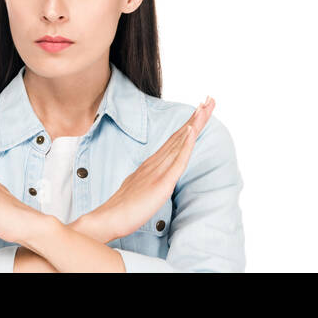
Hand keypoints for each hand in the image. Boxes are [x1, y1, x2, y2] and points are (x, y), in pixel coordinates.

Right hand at [87, 96, 215, 240]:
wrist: (108, 218)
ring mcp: (158, 170)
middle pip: (180, 135)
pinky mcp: (161, 182)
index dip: (189, 124)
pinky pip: (177, 160)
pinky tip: (191, 131)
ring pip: (180, 142)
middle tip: (209, 99)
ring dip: (194, 123)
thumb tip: (156, 176)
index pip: (174, 140)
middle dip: (196, 117)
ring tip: (204, 107)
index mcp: (152, 164)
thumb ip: (149, 178)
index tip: (200, 110)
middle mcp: (155, 162)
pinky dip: (185, 144)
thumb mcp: (140, 188)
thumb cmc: (123, 208)